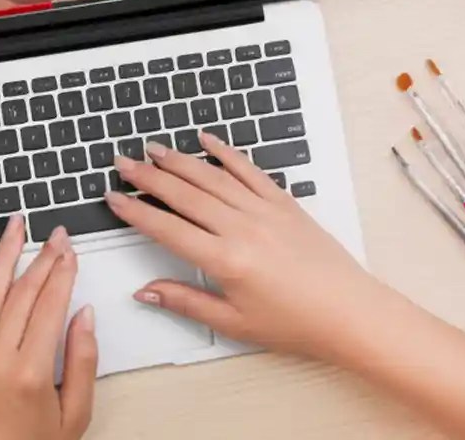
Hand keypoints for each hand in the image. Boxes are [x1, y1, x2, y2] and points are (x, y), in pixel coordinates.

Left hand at [0, 217, 97, 439]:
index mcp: (31, 371)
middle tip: (55, 233)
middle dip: (42, 257)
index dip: (63, 273)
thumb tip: (85, 317)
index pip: (50, 305)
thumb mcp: (73, 416)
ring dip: (4, 254)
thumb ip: (82, 362)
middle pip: (23, 292)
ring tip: (15, 225)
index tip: (71, 251)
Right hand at [103, 132, 388, 361]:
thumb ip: (186, 302)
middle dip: (148, 176)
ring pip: (212, 176)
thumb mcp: (234, 323)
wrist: (350, 312)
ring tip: (153, 149)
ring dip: (179, 160)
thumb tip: (146, 291)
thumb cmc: (297, 323)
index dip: (136, 211)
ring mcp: (265, 210)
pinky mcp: (285, 203)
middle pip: (184, 194)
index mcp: (226, 260)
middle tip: (123, 163)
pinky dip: (226, 153)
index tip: (114, 198)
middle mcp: (243, 228)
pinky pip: (249, 170)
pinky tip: (207, 140)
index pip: (167, 228)